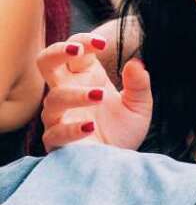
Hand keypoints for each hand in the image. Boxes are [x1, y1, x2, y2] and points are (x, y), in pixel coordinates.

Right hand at [36, 35, 151, 149]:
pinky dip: (72, 128)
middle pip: (46, 63)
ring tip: (100, 95)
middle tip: (77, 50)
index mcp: (86, 77)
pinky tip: (90, 126)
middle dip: (57, 51)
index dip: (84, 41)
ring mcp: (59, 116)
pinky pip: (55, 131)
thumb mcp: (139, 105)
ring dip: (76, 95)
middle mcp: (68, 92)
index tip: (103, 43)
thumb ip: (139, 84)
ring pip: (53, 98)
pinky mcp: (56, 140)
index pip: (75, 50)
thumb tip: (136, 62)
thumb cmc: (124, 130)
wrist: (118, 163)